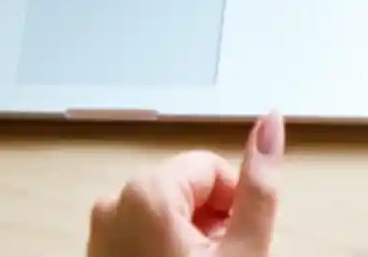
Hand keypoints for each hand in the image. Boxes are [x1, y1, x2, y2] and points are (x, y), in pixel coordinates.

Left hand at [88, 112, 284, 256]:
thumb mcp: (244, 250)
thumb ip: (259, 185)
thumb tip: (270, 123)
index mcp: (146, 193)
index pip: (211, 169)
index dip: (234, 205)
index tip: (234, 242)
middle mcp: (113, 203)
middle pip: (188, 188)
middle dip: (211, 221)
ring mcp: (99, 230)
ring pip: (167, 211)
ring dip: (189, 236)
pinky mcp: (97, 251)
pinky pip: (141, 231)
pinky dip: (164, 248)